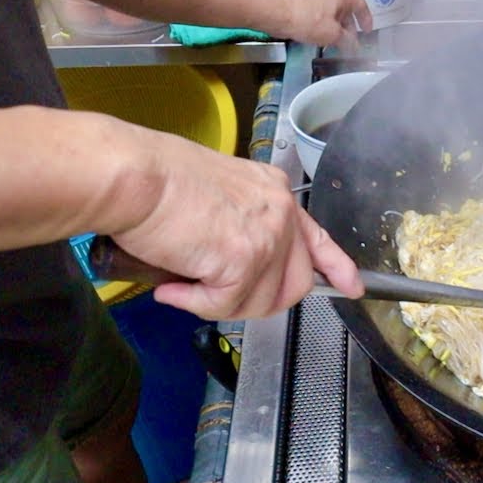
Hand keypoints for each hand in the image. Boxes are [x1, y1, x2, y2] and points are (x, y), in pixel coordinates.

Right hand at [104, 117, 365, 319]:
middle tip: (218, 296)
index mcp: (275, 194)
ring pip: (260, 302)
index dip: (336, 268)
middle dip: (258, 301)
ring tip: (184, 282)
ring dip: (218, 304)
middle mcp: (280, 213)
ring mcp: (267, 237)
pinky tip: (174, 286)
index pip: (318, 239)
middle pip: (294, 284)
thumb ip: (241, 224)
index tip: (351, 287)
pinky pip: (225, 306)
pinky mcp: (243, 260)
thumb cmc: (155, 180)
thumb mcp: (217, 194)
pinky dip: (196, 304)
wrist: (132, 175)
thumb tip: (236, 265)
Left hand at [274, 0, 371, 51]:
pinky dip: (328, 29)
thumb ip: (347, 40)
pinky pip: (323, 18)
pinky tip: (324, 40)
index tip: (367, 31)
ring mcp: (318, 2)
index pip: (360, 3)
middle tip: (352, 43)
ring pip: (335, 16)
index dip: (367, 17)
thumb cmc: (310, 22)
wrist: (281, 17)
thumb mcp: (333, 34)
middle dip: (351, 28)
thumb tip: (354, 45)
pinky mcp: (307, 9)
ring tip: (338, 44)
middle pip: (347, 11)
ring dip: (339, 30)